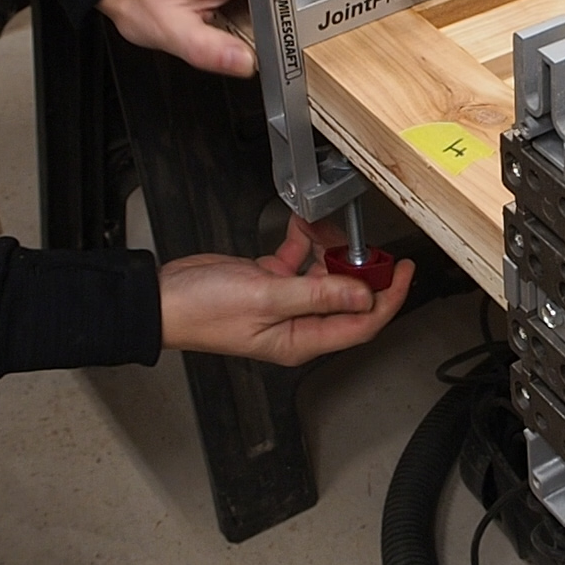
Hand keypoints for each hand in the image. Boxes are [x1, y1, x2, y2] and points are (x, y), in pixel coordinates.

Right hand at [158, 214, 413, 365]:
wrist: (160, 299)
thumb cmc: (202, 310)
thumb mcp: (267, 297)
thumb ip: (318, 295)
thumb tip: (363, 295)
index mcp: (302, 340)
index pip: (362, 323)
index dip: (388, 298)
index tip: (403, 270)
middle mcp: (298, 325)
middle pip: (347, 298)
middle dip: (357, 267)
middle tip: (361, 241)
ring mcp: (283, 304)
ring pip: (324, 276)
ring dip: (329, 250)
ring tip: (323, 227)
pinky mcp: (268, 283)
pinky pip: (298, 261)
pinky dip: (303, 242)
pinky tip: (300, 225)